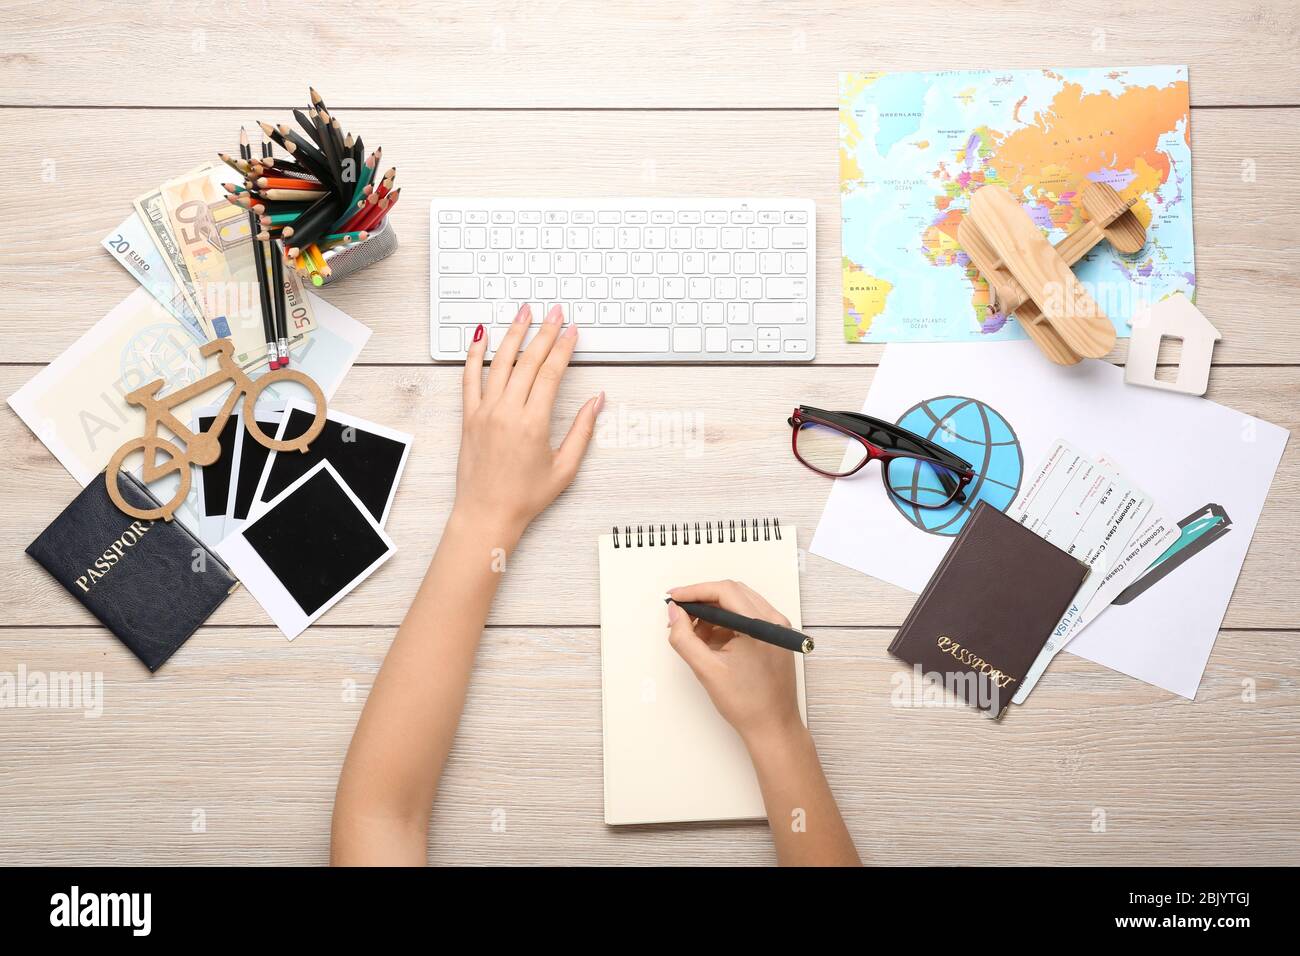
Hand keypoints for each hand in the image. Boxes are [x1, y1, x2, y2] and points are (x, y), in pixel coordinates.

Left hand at [456, 303, 602, 537]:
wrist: (487, 513)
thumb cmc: (525, 497)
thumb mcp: (565, 468)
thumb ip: (583, 431)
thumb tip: (597, 401)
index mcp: (533, 423)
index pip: (550, 373)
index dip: (564, 348)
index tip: (573, 331)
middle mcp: (506, 412)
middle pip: (528, 361)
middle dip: (544, 333)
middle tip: (555, 312)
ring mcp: (484, 412)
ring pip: (499, 362)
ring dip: (513, 333)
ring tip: (523, 312)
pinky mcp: (468, 417)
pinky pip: (469, 378)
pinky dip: (474, 354)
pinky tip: (481, 336)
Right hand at [666, 580, 803, 748]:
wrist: (773, 728)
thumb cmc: (748, 705)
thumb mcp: (707, 670)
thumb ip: (684, 638)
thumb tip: (674, 614)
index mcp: (760, 626)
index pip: (724, 591)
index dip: (694, 591)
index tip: (674, 598)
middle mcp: (774, 622)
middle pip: (732, 593)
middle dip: (702, 601)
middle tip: (679, 614)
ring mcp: (777, 629)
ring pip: (739, 605)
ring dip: (713, 613)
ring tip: (693, 633)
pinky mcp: (774, 638)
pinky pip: (747, 618)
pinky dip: (726, 623)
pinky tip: (710, 640)